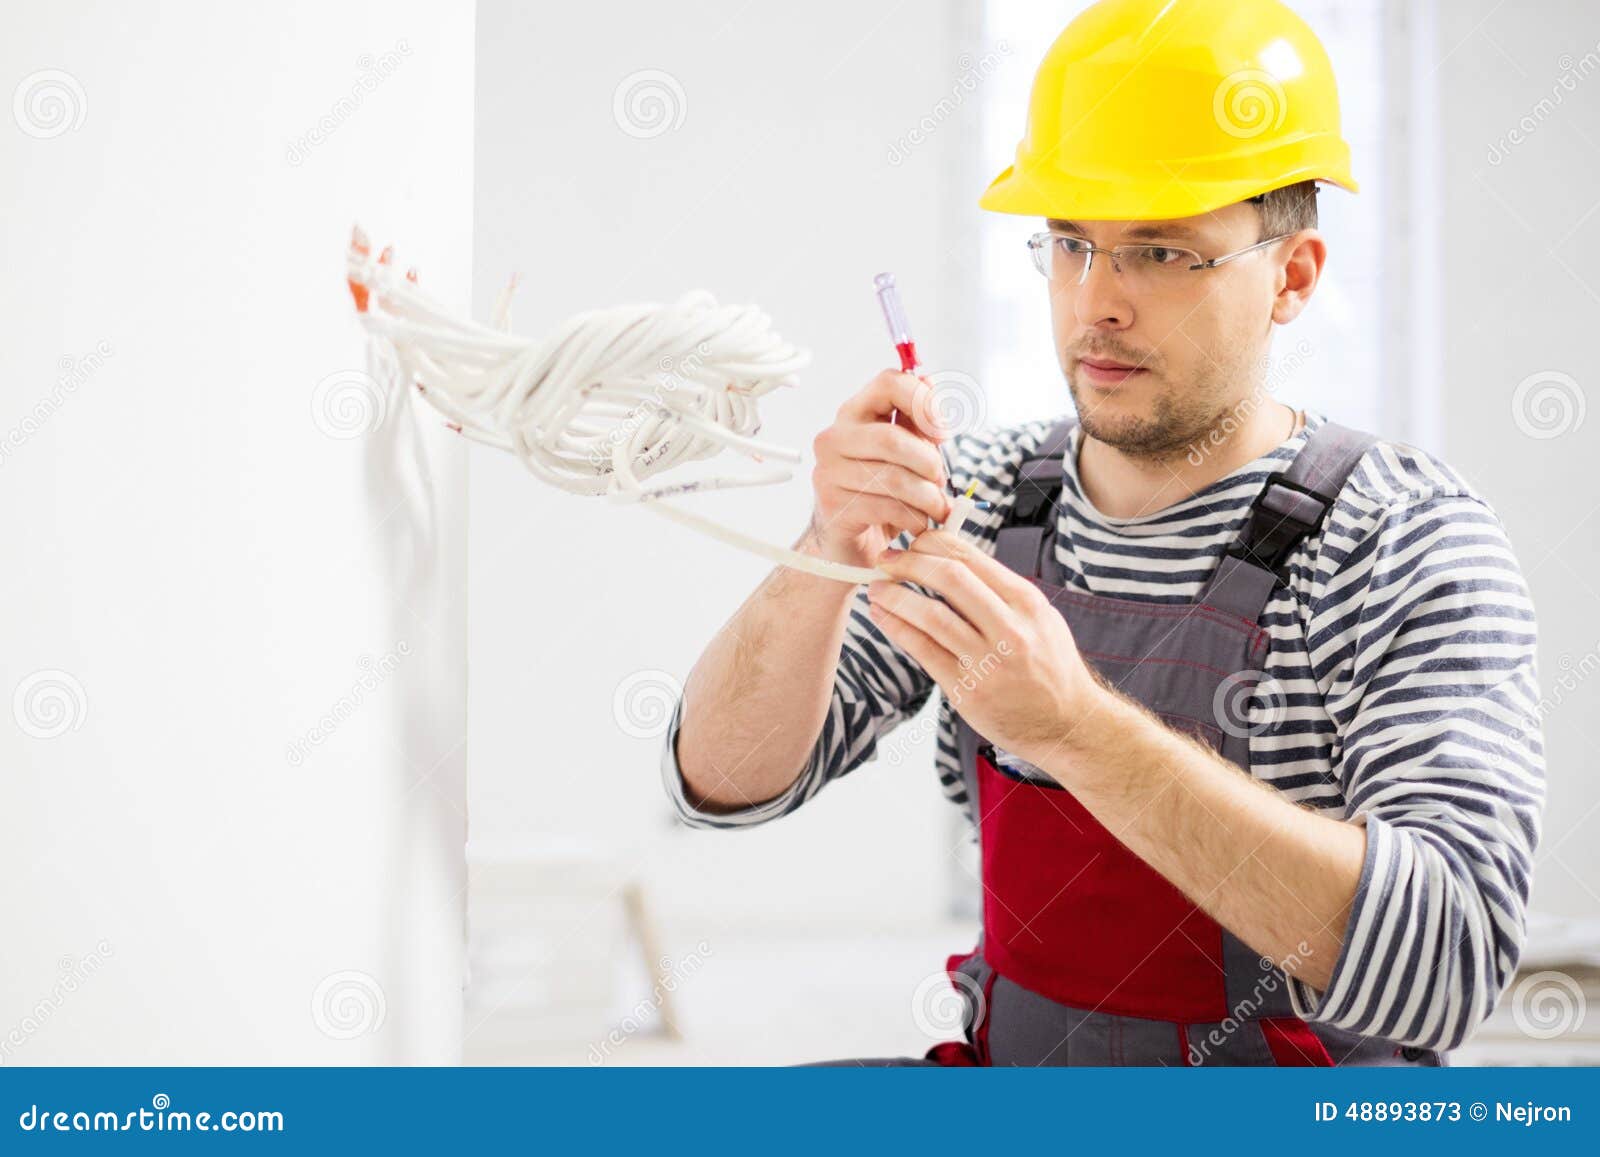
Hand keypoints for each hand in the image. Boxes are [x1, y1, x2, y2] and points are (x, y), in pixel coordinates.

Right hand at [808, 370, 952, 568]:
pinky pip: (886, 507)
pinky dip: (913, 518)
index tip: (943, 431)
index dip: (923, 402)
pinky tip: (918, 523)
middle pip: (892, 438)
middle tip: (940, 481)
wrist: (849, 540)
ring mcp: (829, 471)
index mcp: (855, 413)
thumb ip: (917, 421)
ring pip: (894, 478)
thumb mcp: (905, 452)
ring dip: (927, 498)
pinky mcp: (833, 505)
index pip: (889, 383)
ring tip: (937, 508)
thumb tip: (928, 381)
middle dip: (928, 464)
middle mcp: (835, 437)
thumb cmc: (880, 491)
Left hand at [866, 529, 1106, 774]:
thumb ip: (1001, 591)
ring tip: (876, 587)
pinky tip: (882, 617)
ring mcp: (988, 662)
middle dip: (910, 563)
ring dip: (895, 597)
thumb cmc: (1049, 666)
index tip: (914, 540)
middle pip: (949, 579)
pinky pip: (924, 651)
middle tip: (886, 558)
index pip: (972, 558)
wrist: (1065, 723)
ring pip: (931, 616)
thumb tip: (953, 559)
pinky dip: (897, 629)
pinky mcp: (968, 690)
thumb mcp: (1039, 617)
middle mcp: (1010, 629)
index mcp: (1026, 602)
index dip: (935, 543)